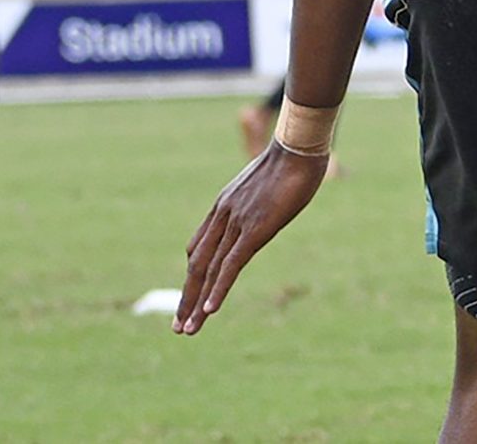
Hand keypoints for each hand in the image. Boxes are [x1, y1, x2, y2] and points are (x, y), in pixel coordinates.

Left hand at [174, 140, 329, 333]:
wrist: (297, 146)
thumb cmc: (291, 160)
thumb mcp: (268, 182)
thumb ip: (260, 200)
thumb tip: (270, 203)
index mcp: (224, 205)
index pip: (199, 247)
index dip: (193, 275)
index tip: (191, 295)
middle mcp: (223, 216)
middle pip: (197, 263)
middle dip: (187, 297)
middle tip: (179, 325)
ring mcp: (236, 223)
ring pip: (209, 270)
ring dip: (196, 303)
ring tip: (188, 329)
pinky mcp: (254, 229)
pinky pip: (231, 265)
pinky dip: (218, 289)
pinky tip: (210, 311)